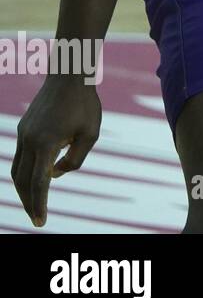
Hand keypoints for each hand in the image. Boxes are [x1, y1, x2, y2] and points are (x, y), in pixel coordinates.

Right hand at [10, 75, 101, 226]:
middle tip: (37, 218)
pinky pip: (21, 157)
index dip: (39, 204)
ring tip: (36, 202)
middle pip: (23, 181)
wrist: (69, 76)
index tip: (40, 222)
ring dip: (25, 188)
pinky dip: (26, 172)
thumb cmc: (85, 104)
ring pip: (17, 170)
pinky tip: (40, 176)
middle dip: (29, 202)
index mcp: (45, 143)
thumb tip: (55, 176)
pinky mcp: (24, 129)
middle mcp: (28, 141)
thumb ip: (74, 159)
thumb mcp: (90, 134)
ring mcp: (23, 134)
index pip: (39, 183)